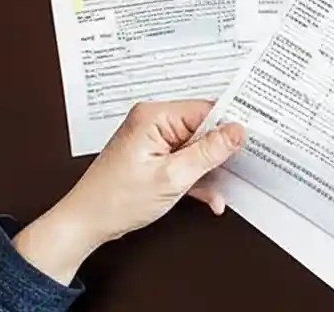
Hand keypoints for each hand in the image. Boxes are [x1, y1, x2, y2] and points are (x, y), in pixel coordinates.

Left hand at [13, 100, 244, 283]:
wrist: (85, 224)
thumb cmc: (115, 201)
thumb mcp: (172, 177)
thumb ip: (209, 152)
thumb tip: (237, 131)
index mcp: (155, 116)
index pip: (207, 109)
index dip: (230, 127)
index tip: (249, 142)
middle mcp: (153, 121)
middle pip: (204, 127)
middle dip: (219, 153)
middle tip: (235, 168)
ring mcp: (153, 138)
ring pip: (197, 146)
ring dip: (209, 170)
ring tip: (217, 189)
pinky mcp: (154, 154)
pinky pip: (185, 158)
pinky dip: (196, 177)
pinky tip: (207, 195)